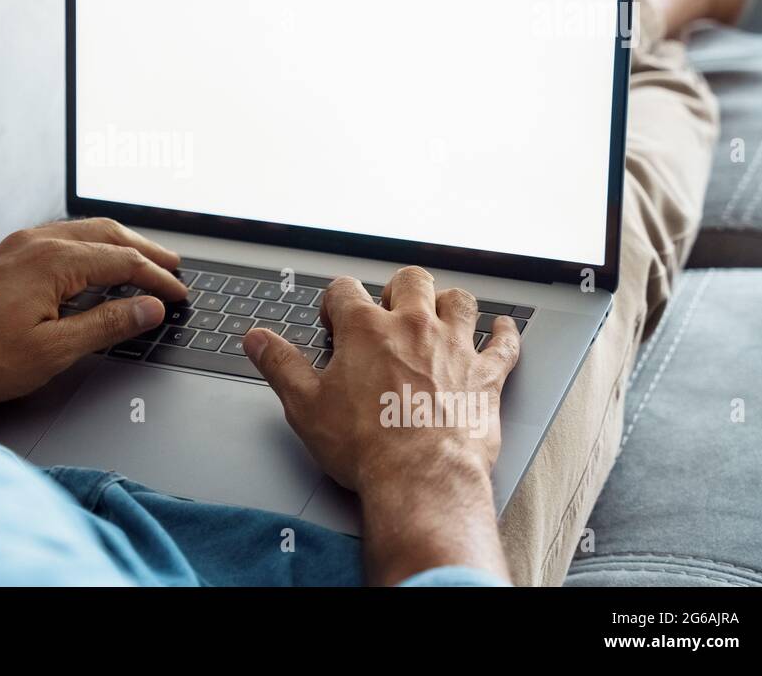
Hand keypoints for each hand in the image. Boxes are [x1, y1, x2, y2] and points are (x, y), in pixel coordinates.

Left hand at [0, 218, 187, 404]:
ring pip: (81, 232)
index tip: (178, 294)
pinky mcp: (2, 255)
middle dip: (144, 250)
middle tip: (172, 267)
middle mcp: (36, 242)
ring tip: (140, 259)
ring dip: (117, 243)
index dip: (157, 279)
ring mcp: (17, 245)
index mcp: (54, 261)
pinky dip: (87, 245)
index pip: (123, 262)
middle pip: (106, 235)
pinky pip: (57, 237)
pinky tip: (90, 261)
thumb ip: (106, 325)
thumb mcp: (53, 351)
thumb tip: (148, 308)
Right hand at [242, 266, 520, 583]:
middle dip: (397, 289)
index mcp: (365, 329)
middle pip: (410, 281)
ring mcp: (454, 347)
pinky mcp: (486, 375)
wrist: (420, 479)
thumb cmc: (365, 446)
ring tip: (440, 312)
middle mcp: (413, 327)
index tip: (334, 320)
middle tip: (389, 309)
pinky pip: (504, 342)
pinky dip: (504, 333)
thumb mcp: (305, 405)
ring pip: (458, 300)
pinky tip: (503, 328)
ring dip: (448, 302)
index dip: (335, 302)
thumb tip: (256, 339)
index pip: (345, 290)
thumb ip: (279, 364)